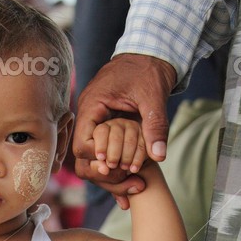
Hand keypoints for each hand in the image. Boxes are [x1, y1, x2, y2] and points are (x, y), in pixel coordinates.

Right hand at [72, 55, 175, 208]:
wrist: (151, 53)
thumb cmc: (148, 69)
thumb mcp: (153, 95)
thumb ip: (155, 125)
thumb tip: (158, 156)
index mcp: (92, 106)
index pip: (82, 145)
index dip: (97, 160)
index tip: (116, 166)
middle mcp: (90, 119)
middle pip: (85, 160)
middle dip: (106, 176)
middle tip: (131, 183)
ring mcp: (98, 126)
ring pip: (95, 163)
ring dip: (114, 179)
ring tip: (137, 186)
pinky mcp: (109, 132)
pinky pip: (108, 156)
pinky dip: (120, 172)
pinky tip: (133, 187)